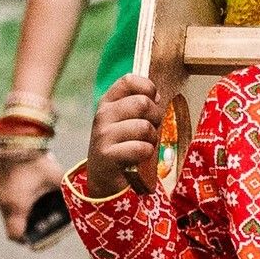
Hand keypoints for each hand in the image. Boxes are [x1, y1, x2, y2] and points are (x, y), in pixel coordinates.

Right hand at [0, 149, 65, 241]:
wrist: (18, 140)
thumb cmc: (39, 162)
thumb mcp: (58, 180)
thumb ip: (68, 195)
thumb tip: (83, 204)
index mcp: (17, 206)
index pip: (15, 235)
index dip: (26, 241)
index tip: (37, 239)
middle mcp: (4, 202)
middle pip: (11, 226)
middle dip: (26, 229)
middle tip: (41, 225)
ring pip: (7, 214)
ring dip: (20, 216)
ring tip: (37, 210)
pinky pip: (5, 202)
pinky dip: (15, 205)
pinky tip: (29, 196)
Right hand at [85, 73, 162, 198]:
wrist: (104, 178)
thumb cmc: (122, 146)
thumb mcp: (127, 121)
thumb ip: (139, 105)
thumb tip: (156, 95)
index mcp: (108, 102)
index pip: (129, 80)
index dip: (148, 88)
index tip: (152, 101)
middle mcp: (102, 115)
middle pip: (142, 103)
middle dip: (155, 118)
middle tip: (149, 131)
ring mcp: (103, 135)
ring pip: (144, 127)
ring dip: (151, 139)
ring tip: (142, 146)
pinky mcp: (107, 155)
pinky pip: (141, 148)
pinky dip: (146, 154)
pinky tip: (137, 159)